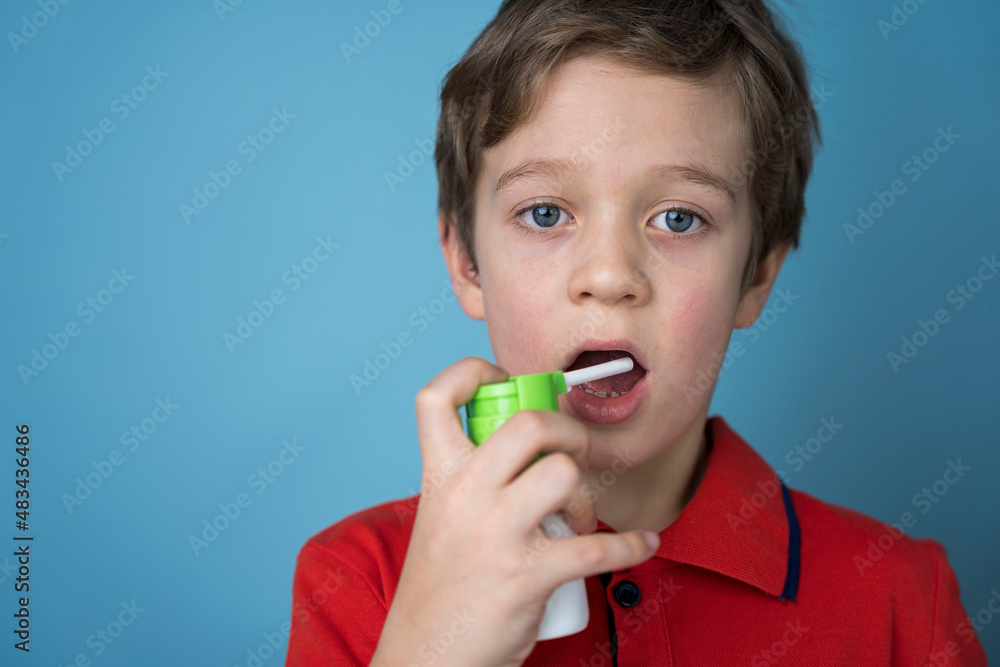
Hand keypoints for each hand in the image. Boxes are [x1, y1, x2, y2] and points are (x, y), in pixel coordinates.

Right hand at [370, 357, 658, 666]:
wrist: (427, 658)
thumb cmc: (442, 588)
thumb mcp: (442, 519)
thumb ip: (475, 481)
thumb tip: (537, 450)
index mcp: (438, 476)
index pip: (436, 397)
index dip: (471, 371)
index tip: (506, 380)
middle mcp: (463, 496)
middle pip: (527, 423)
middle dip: (566, 429)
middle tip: (571, 453)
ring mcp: (494, 534)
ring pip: (563, 474)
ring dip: (585, 493)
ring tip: (579, 516)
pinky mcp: (527, 575)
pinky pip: (597, 547)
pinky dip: (632, 544)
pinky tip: (641, 545)